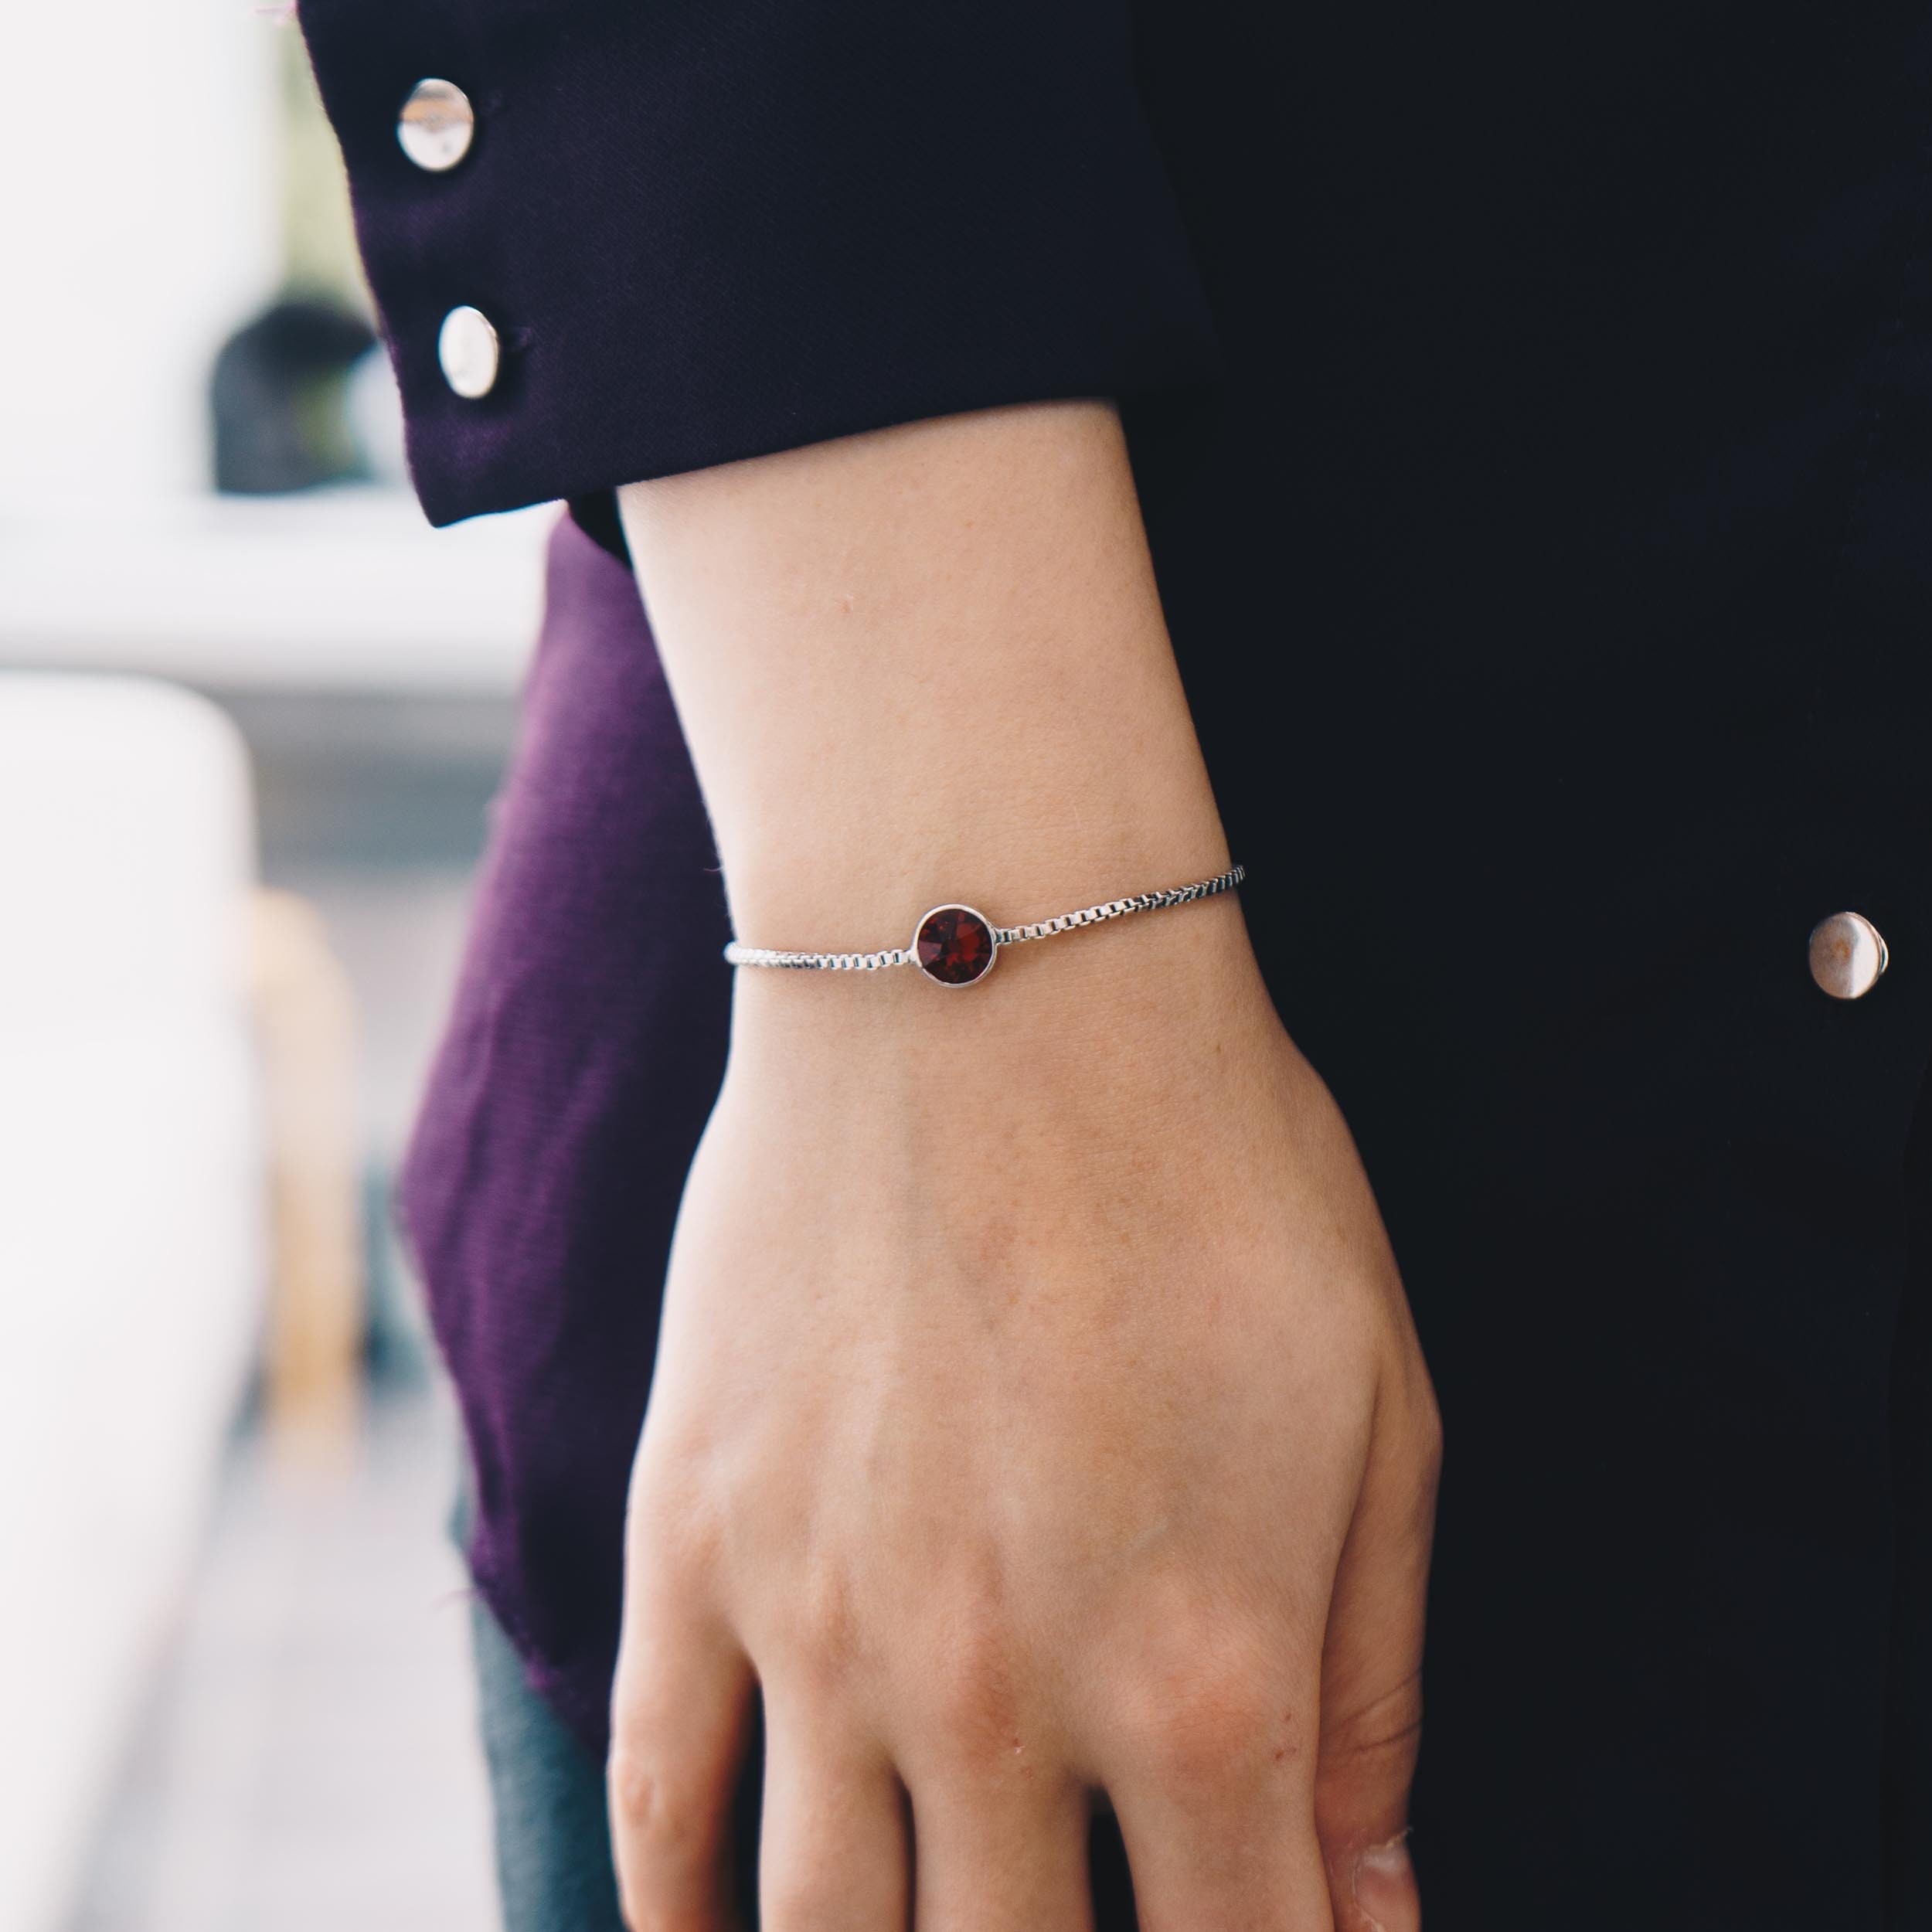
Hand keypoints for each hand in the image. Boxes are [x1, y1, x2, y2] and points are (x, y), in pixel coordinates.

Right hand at [607, 918, 1440, 1929]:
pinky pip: (658, 1797)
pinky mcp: (694, 1533)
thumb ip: (1373, 1691)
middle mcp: (999, 1694)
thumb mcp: (1378, 1416)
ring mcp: (821, 1623)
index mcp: (1201, 1677)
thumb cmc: (1218, 1170)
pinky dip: (678, 1920)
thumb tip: (1377, 1917)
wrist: (987, 975)